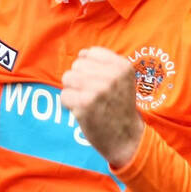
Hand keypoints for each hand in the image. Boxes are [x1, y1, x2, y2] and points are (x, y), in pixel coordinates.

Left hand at [60, 46, 143, 168]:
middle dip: (78, 80)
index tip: (96, 81)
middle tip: (92, 95)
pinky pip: (64, 96)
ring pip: (67, 78)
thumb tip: (81, 54)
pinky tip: (83, 112)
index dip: (87, 67)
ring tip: (87, 102)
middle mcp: (112, 76)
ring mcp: (98, 90)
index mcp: (122, 67)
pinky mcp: (85, 105)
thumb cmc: (119, 107)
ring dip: (72, 91)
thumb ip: (105, 64)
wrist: (126, 138)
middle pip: (76, 65)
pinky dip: (69, 105)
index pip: (90, 53)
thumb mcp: (122, 80)